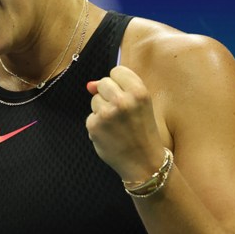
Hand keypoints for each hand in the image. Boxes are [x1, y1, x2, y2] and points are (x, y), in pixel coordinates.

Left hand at [85, 65, 166, 182]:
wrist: (144, 162)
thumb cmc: (143, 131)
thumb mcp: (140, 106)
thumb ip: (119, 89)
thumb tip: (90, 85)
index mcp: (139, 92)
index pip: (117, 71)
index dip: (119, 82)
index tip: (125, 94)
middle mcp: (123, 100)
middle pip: (103, 83)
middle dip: (108, 94)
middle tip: (121, 112)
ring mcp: (107, 114)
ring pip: (94, 99)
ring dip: (102, 110)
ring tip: (117, 125)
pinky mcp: (95, 126)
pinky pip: (90, 116)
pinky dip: (97, 125)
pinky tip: (110, 134)